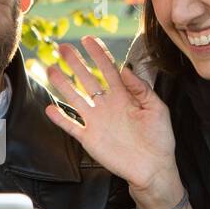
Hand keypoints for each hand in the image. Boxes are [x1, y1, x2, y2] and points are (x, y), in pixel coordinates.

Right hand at [42, 35, 177, 195]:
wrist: (153, 168)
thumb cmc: (159, 139)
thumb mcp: (157, 109)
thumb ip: (142, 89)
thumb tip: (125, 70)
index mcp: (124, 96)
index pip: (108, 70)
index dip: (98, 54)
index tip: (89, 39)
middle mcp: (107, 106)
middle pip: (87, 79)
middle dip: (76, 63)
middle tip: (63, 47)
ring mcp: (97, 121)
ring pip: (75, 98)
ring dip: (63, 84)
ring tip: (51, 69)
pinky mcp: (90, 139)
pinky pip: (72, 126)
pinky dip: (61, 118)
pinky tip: (50, 108)